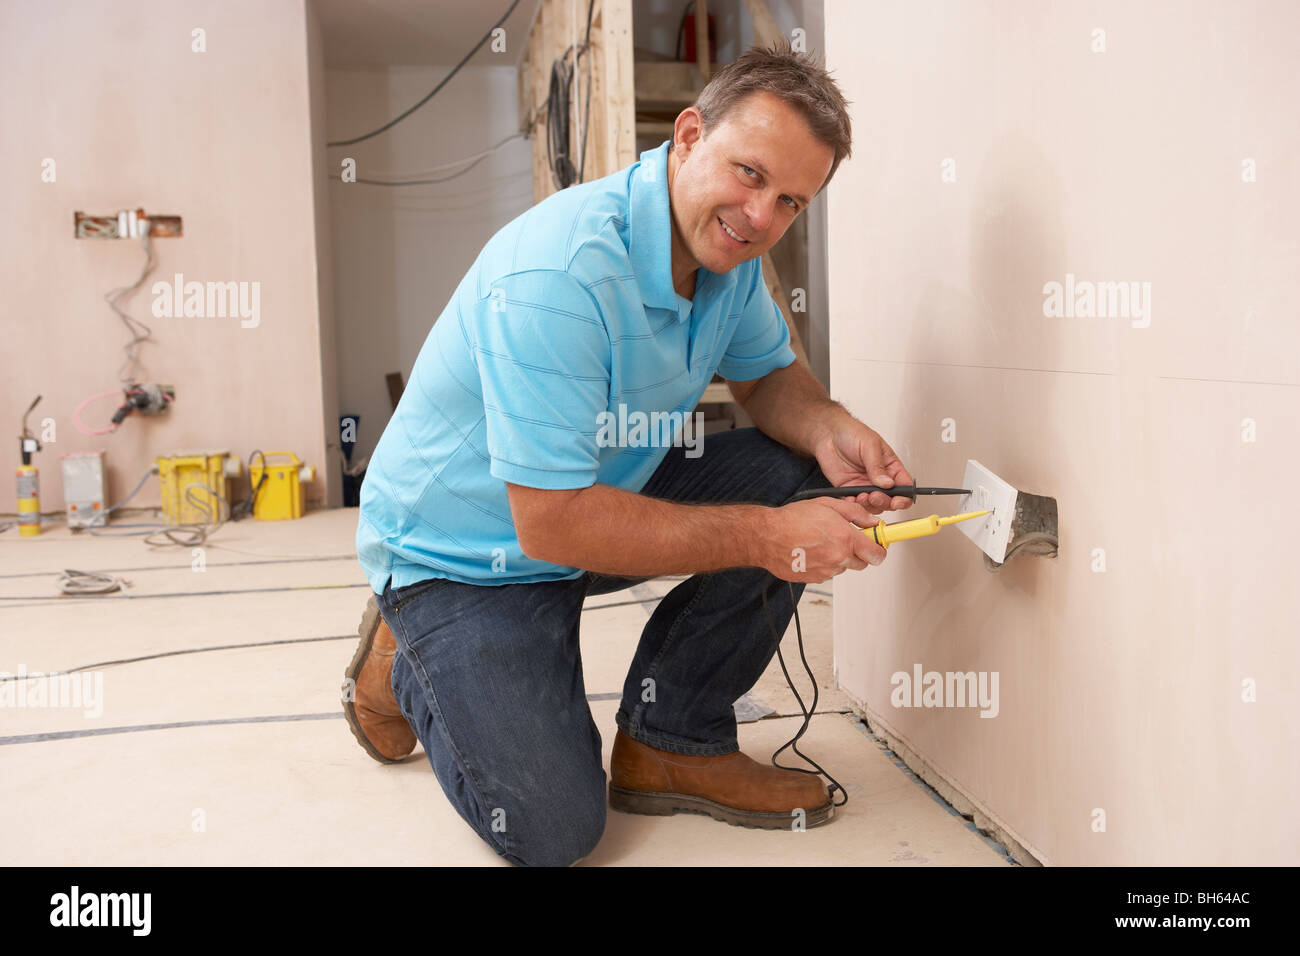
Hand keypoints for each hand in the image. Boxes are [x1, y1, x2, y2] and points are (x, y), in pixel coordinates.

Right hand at [754, 498, 886, 583]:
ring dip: (838, 557)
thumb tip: (871, 520)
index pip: (877, 554)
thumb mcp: (827, 505)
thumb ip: (854, 513)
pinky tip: (811, 551)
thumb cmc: (792, 519)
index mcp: (845, 539)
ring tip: (820, 542)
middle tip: (845, 539)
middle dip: (858, 552)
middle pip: (862, 563)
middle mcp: (838, 558)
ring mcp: (826, 571)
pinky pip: (827, 573)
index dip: (880, 549)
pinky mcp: (814, 579)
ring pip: (843, 567)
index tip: (878, 544)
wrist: (766, 536)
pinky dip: (823, 564)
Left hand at [812, 418, 915, 514]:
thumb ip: (877, 466)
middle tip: (874, 496)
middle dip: (884, 502)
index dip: (904, 497)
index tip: (896, 501)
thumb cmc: (851, 432)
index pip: (904, 486)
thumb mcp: (869, 445)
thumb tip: (888, 484)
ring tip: (861, 496)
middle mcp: (879, 478)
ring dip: (869, 505)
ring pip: (873, 505)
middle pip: (890, 500)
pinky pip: (855, 503)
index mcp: (890, 466)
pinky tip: (850, 497)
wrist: (828, 433)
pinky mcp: (849, 489)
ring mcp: (864, 484)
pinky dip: (853, 505)